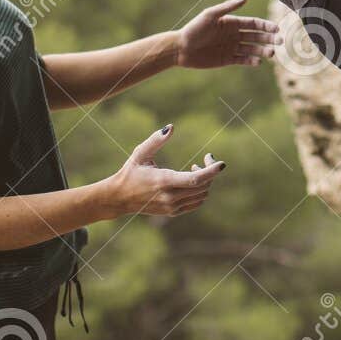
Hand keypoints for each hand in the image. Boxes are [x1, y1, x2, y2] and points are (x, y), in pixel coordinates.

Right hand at [108, 127, 224, 217]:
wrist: (119, 198)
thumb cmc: (130, 172)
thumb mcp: (140, 153)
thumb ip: (156, 140)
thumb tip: (171, 127)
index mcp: (164, 181)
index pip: (195, 179)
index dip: (211, 171)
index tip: (221, 163)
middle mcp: (170, 196)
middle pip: (202, 186)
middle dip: (210, 171)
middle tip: (207, 158)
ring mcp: (172, 206)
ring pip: (202, 195)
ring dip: (205, 181)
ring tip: (196, 167)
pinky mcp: (173, 212)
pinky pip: (196, 202)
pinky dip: (200, 191)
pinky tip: (192, 180)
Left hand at [176, 0, 281, 68]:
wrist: (181, 49)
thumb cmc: (194, 29)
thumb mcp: (209, 15)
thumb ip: (227, 7)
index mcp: (232, 23)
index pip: (254, 24)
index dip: (266, 26)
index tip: (277, 29)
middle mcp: (234, 35)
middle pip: (257, 36)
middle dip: (269, 38)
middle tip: (280, 42)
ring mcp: (232, 47)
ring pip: (253, 49)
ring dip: (263, 51)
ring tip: (271, 54)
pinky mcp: (228, 59)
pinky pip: (243, 60)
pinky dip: (252, 61)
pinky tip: (258, 62)